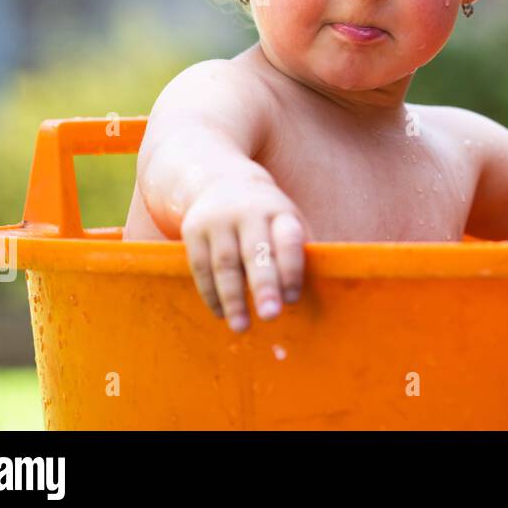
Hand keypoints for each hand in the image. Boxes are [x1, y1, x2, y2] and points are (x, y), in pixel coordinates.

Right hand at [179, 176, 310, 332]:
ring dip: (233, 298)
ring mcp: (219, 220)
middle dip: (264, 285)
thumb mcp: (286, 221)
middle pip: (255, 252)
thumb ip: (297, 251)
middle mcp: (249, 213)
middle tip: (271, 316)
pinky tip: (221, 313)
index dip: (292, 269)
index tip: (293, 298)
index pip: (288, 239)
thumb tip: (314, 289)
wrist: (221, 181)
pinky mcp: (194, 230)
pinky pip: (200, 267)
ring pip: (225, 263)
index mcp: (279, 212)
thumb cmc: (266, 216)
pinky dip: (210, 293)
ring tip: (241, 327)